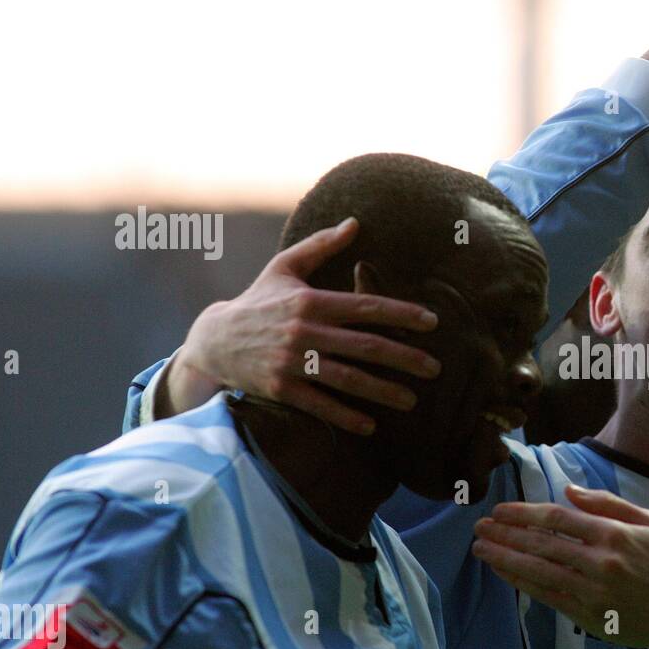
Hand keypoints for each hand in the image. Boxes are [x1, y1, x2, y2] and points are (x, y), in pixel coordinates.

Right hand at [160, 218, 441, 434]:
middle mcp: (304, 331)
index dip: (401, 314)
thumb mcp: (284, 268)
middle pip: (365, 346)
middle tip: (435, 369)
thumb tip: (356, 222)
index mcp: (311, 301)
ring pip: (347, 379)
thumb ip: (321, 245)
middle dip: (405, 358)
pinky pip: (319, 405)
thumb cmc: (257, 301)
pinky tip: (370, 426)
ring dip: (383, 392)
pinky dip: (345, 416)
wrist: (213, 340)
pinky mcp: (280, 388)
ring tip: (412, 400)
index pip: (365, 307)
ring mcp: (292, 362)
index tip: (432, 322)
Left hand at [472, 484, 648, 648]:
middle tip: (479, 527)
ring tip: (481, 549)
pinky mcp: (588, 616)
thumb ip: (607, 503)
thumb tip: (569, 490)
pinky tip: (504, 573)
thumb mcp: (646, 521)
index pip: (557, 518)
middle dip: (505, 534)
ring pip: (538, 571)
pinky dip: (522, 583)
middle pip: (541, 544)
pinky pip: (547, 596)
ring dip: (504, 559)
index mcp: (613, 533)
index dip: (524, 513)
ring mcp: (592, 591)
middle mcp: (600, 562)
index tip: (501, 511)